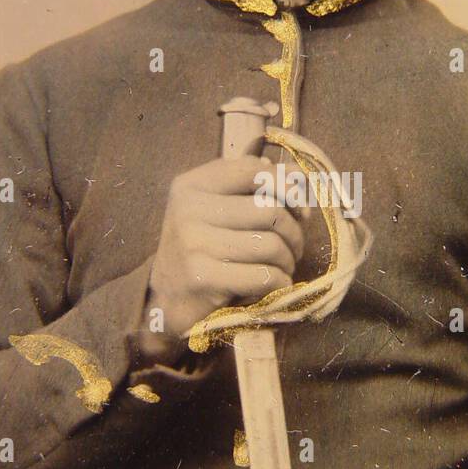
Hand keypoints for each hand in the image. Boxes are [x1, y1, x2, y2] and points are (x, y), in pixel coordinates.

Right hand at [139, 156, 304, 361]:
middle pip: (270, 211)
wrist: (168, 297)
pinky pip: (265, 276)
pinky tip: (274, 283)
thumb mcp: (219, 208)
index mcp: (192, 185)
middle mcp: (188, 209)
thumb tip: (297, 174)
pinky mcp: (203, 278)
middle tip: (293, 247)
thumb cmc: (203, 247)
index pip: (254, 171)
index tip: (299, 210)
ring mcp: (193, 244)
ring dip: (288, 260)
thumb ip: (255, 186)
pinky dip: (280, 282)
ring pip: (271, 245)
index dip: (288, 188)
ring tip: (283, 266)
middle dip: (294, 232)